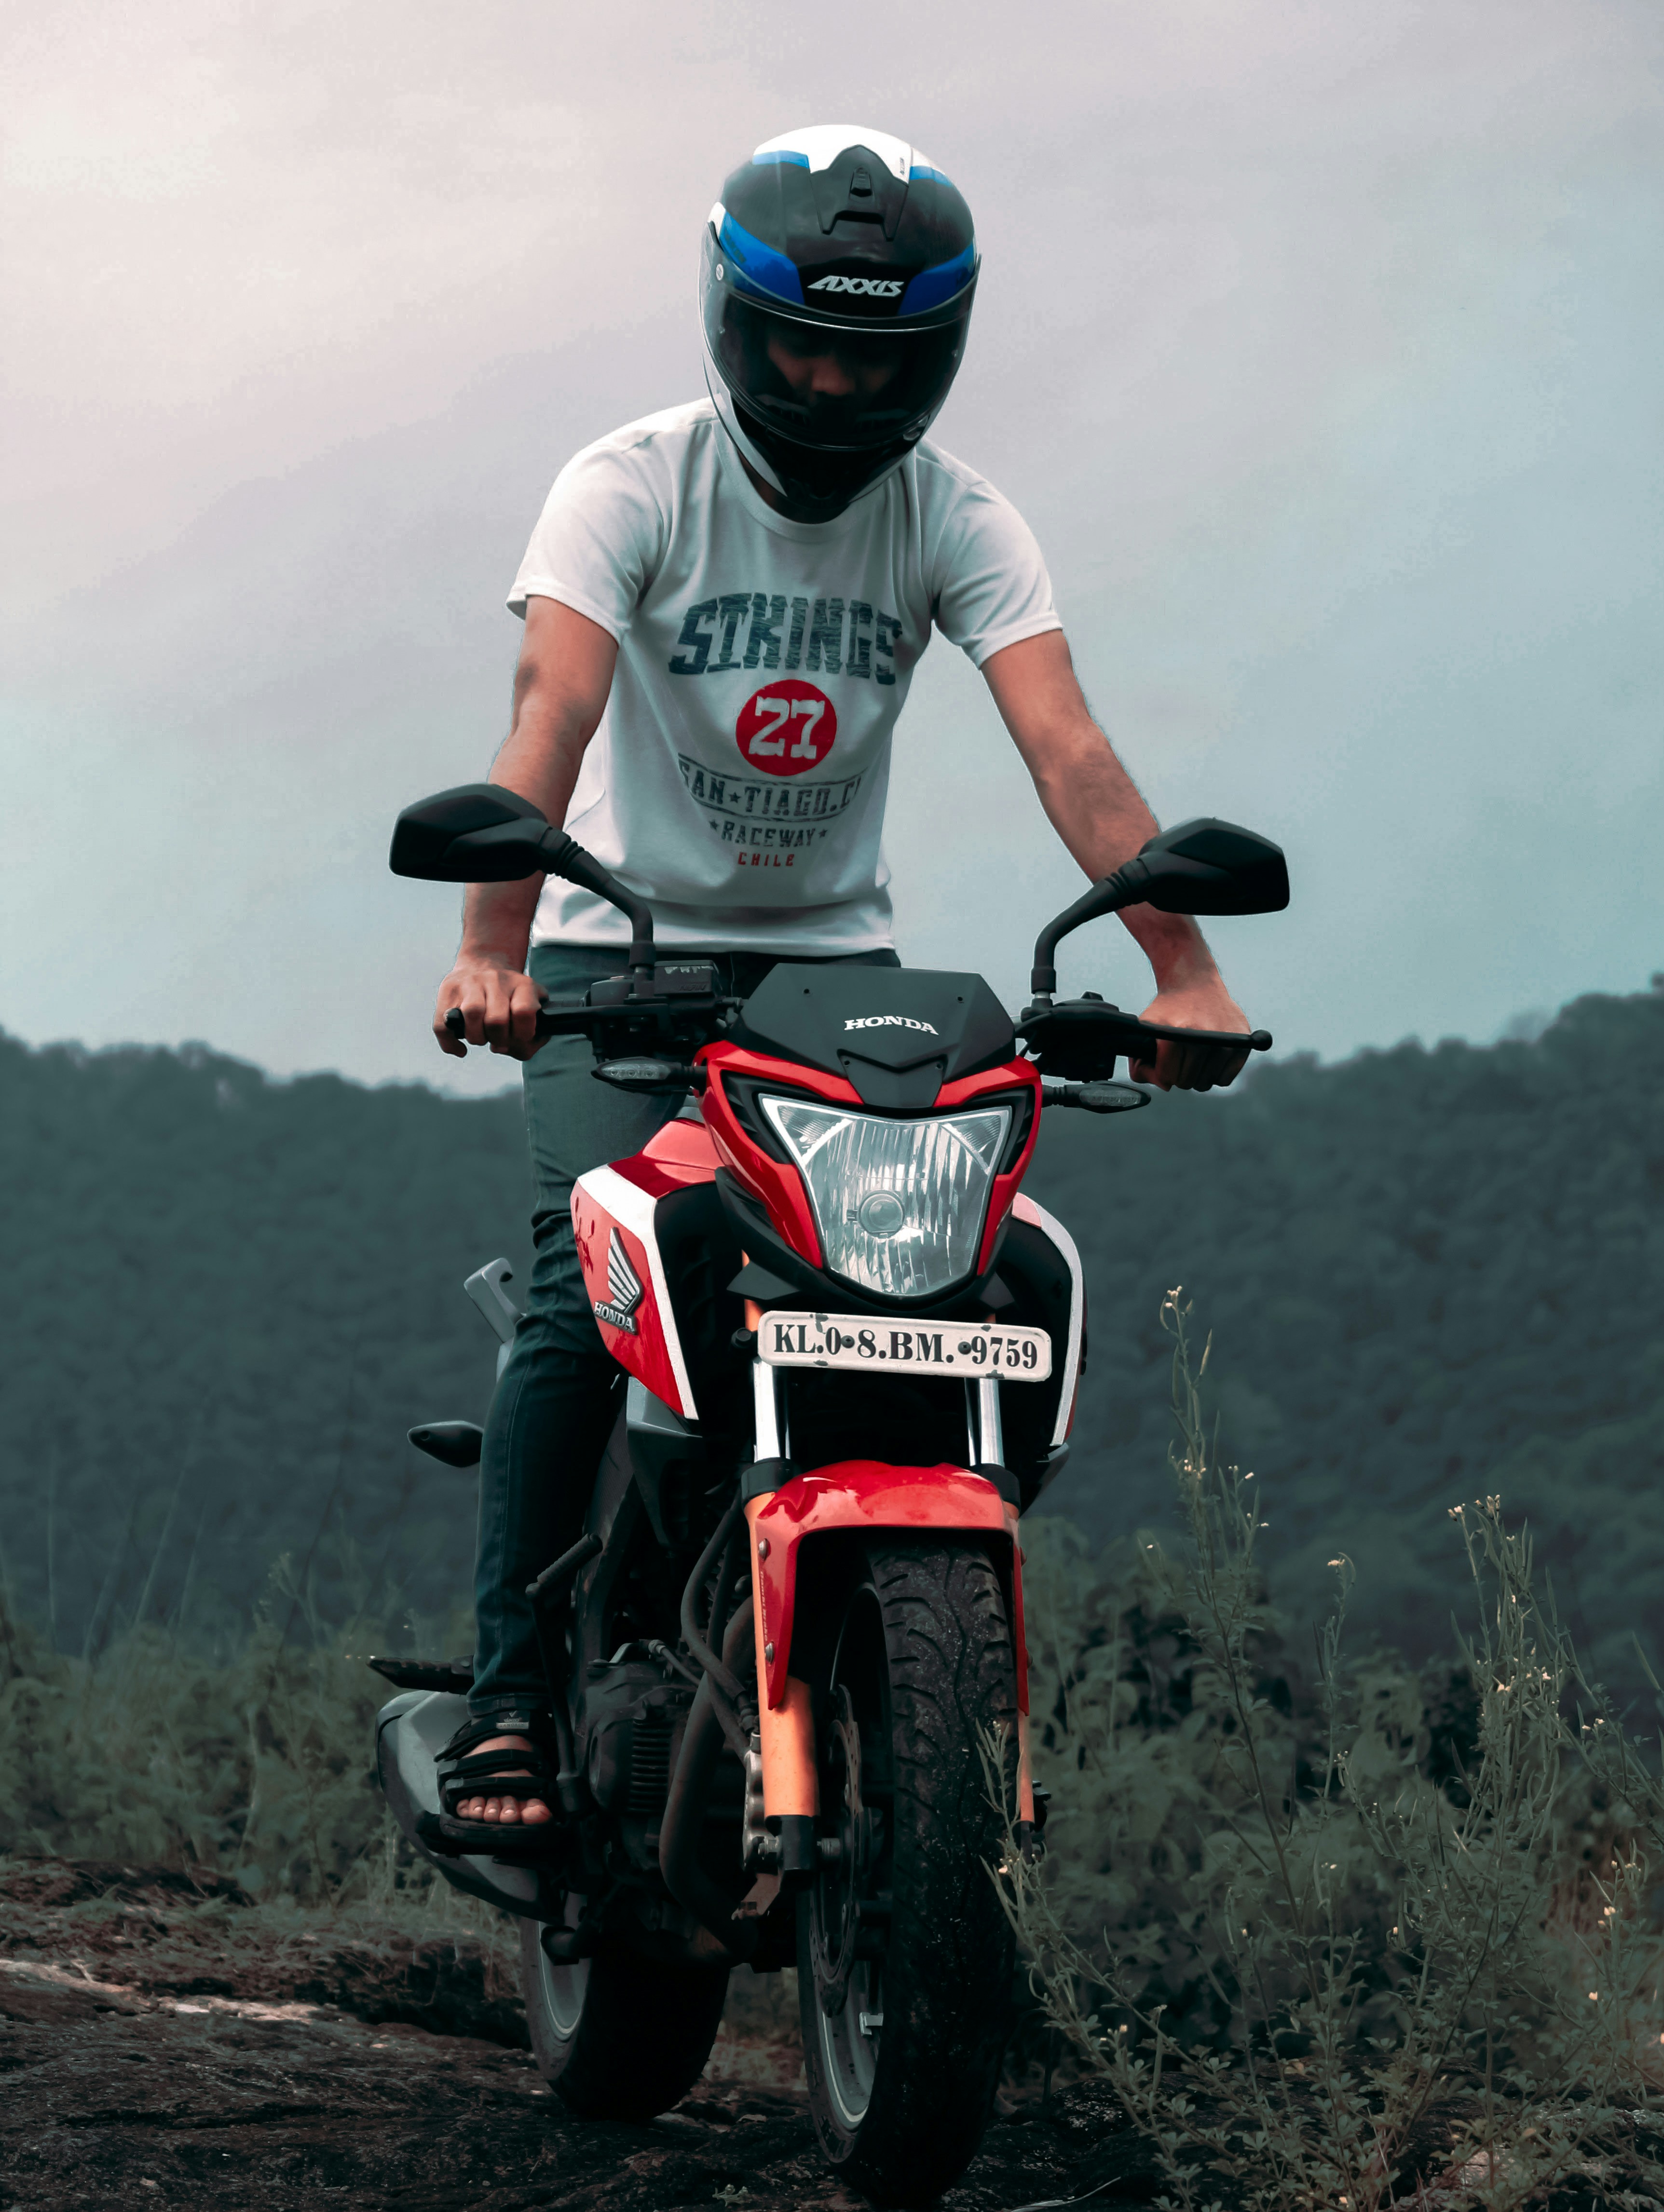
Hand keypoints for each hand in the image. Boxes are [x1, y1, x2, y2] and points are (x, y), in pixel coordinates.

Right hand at [434, 959, 547, 1059]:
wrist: (484, 964)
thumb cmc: (511, 997)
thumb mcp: (533, 1005)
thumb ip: (536, 1034)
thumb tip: (519, 1049)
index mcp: (522, 984)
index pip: (524, 1012)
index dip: (522, 1033)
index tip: (519, 1036)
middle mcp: (496, 979)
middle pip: (496, 1019)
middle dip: (498, 1040)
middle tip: (498, 1040)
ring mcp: (471, 983)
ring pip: (472, 1015)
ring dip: (477, 1038)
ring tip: (482, 1038)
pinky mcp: (448, 990)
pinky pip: (443, 1024)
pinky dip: (451, 1043)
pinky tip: (461, 1048)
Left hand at [1132, 969, 1252, 1092]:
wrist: (1195, 984)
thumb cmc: (1169, 1009)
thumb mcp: (1145, 1030)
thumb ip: (1141, 1063)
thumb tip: (1165, 1086)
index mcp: (1173, 1036)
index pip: (1167, 1077)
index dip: (1162, 1070)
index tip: (1165, 1057)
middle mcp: (1201, 1039)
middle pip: (1186, 1082)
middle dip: (1179, 1072)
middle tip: (1181, 1054)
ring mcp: (1225, 1041)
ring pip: (1205, 1083)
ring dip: (1197, 1074)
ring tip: (1194, 1054)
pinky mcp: (1241, 1043)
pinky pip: (1224, 1079)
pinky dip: (1215, 1074)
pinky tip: (1209, 1057)